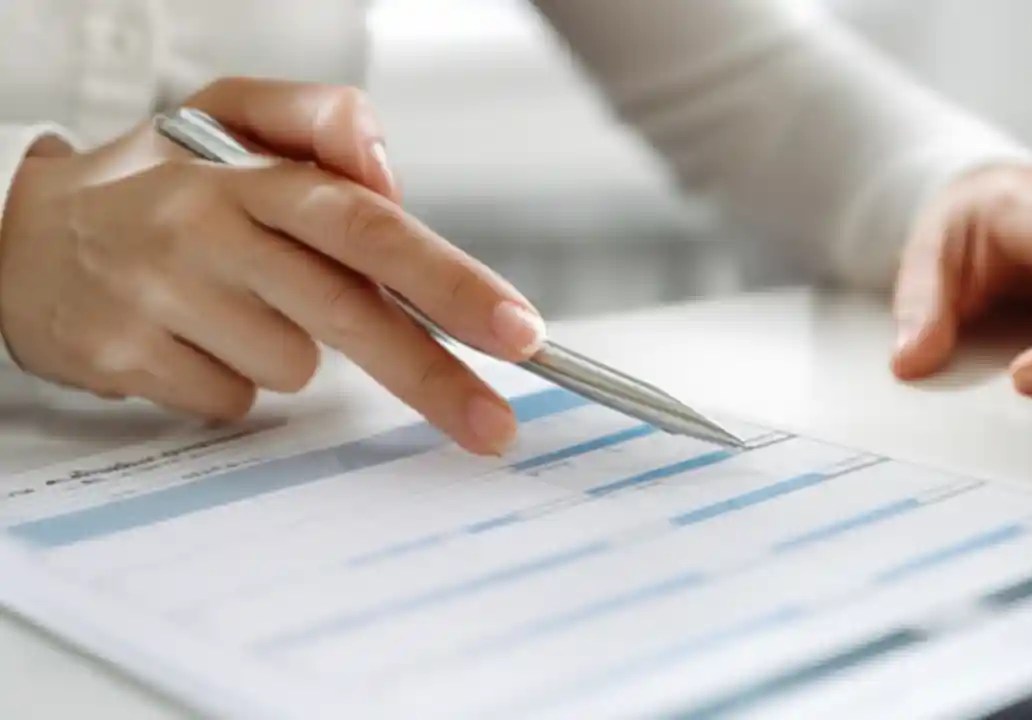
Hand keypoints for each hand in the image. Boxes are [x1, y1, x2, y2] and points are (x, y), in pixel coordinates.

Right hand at [0, 78, 545, 454]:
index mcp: (248, 174)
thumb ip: (321, 121)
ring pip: (296, 367)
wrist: (18, 238)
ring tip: (230, 305)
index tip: (515, 328)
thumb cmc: (153, 185)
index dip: (449, 279)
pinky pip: (235, 402)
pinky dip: (231, 379)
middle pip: (350, 314)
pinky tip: (190, 336)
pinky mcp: (124, 355)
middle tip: (491, 424)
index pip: (366, 224)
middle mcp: (205, 229)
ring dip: (288, 349)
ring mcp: (160, 296)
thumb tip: (388, 178)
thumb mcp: (230, 117)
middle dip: (434, 377)